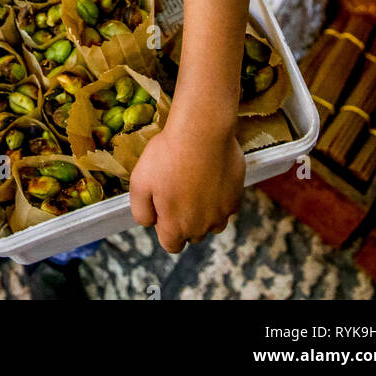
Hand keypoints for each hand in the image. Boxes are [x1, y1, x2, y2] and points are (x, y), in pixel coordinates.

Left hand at [129, 114, 244, 253]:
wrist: (202, 130)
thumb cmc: (167, 155)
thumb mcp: (139, 182)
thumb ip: (141, 211)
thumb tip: (150, 222)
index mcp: (177, 227)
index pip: (171, 245)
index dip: (165, 228)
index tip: (163, 207)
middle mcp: (202, 226)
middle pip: (192, 234)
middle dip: (184, 220)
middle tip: (178, 190)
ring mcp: (222, 213)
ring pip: (212, 222)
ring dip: (204, 211)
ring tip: (195, 183)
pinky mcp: (236, 196)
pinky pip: (226, 205)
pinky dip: (219, 196)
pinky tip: (210, 175)